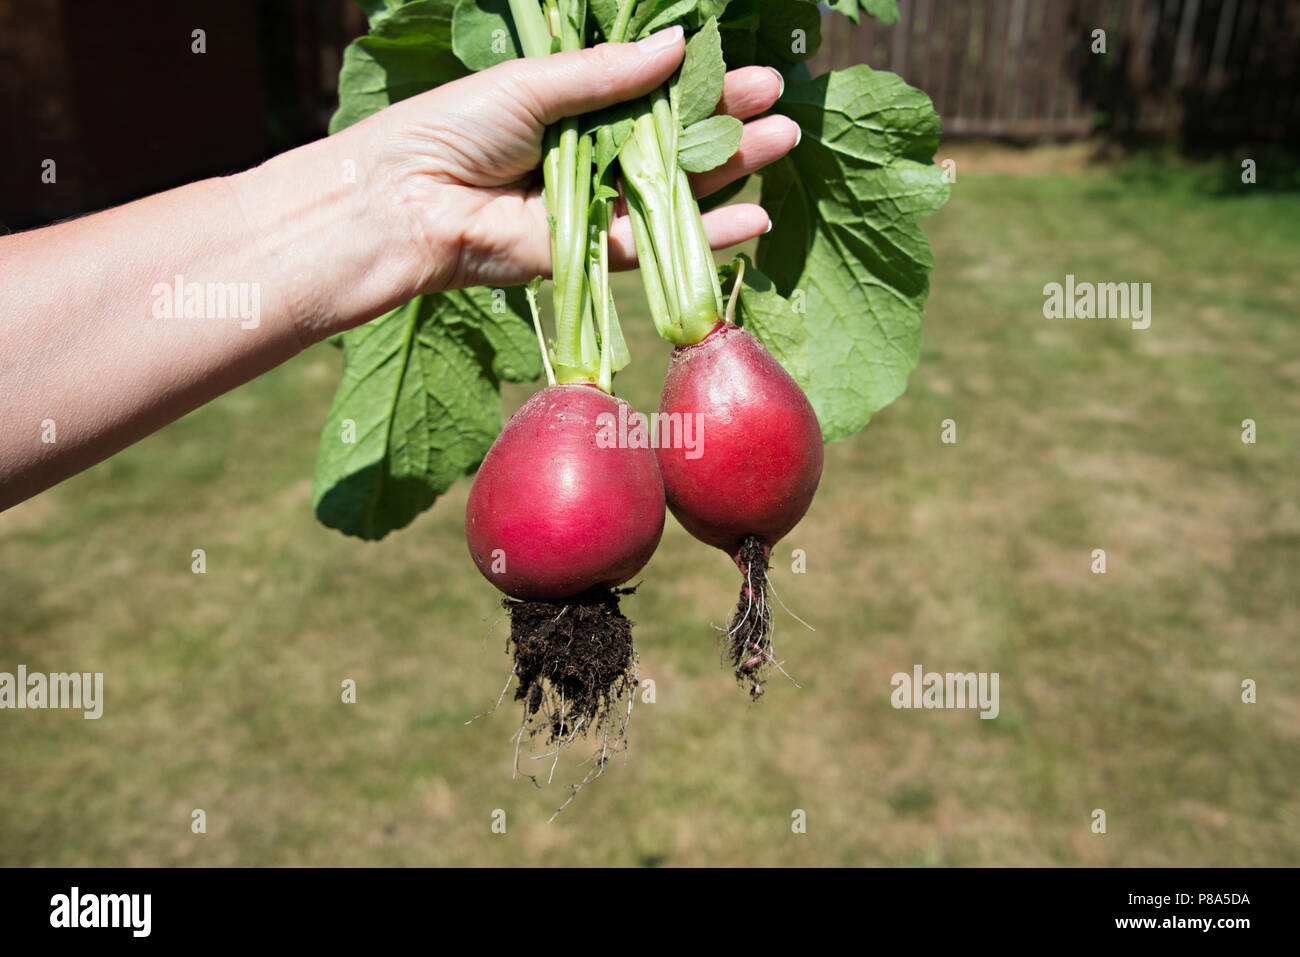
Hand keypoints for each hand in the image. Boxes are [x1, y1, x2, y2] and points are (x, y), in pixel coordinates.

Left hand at [342, 26, 799, 294]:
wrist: (409, 200)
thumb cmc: (456, 127)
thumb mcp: (535, 83)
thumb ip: (607, 75)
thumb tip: (676, 45)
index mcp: (576, 110)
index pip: (653, 96)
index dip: (701, 86)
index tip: (752, 72)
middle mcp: (591, 159)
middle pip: (673, 144)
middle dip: (727, 126)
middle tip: (780, 108)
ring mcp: (594, 209)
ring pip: (673, 192)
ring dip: (728, 172)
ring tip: (780, 144)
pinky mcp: (590, 255)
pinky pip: (655, 245)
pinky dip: (704, 235)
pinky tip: (752, 218)